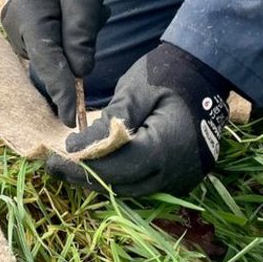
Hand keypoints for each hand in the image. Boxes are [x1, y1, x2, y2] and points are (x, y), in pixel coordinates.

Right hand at [0, 0, 108, 126]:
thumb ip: (82, 35)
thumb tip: (81, 71)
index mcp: (29, 19)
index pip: (49, 65)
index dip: (62, 93)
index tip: (72, 118)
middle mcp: (17, 31)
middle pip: (50, 64)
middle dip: (77, 56)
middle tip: (96, 17)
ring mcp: (19, 34)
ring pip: (53, 56)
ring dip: (76, 42)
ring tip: (90, 9)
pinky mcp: (26, 34)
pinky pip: (52, 47)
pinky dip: (70, 38)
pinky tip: (82, 13)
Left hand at [46, 43, 231, 196]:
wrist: (209, 72)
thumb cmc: (170, 74)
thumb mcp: (137, 90)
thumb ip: (109, 121)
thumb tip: (76, 147)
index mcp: (166, 148)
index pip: (116, 168)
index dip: (82, 167)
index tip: (54, 161)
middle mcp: (176, 172)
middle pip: (121, 185)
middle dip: (86, 177)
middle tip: (56, 166)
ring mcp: (182, 178)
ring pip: (131, 189)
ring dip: (101, 179)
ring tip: (71, 167)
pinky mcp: (181, 176)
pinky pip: (144, 183)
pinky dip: (120, 177)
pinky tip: (98, 165)